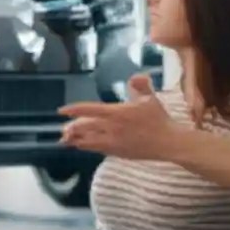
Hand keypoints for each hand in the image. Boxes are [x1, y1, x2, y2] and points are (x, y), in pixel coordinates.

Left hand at [59, 73, 175, 160]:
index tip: (61, 111)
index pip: (89, 110)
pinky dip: (89, 147)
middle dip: (72, 129)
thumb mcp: (150, 98)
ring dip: (76, 141)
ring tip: (66, 140)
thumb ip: (140, 85)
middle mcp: (111, 128)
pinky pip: (98, 149)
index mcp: (116, 113)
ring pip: (88, 142)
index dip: (73, 110)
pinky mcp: (117, 153)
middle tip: (64, 129)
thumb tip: (135, 77)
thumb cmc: (159, 119)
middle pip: (84, 128)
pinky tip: (85, 146)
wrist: (167, 142)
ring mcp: (113, 142)